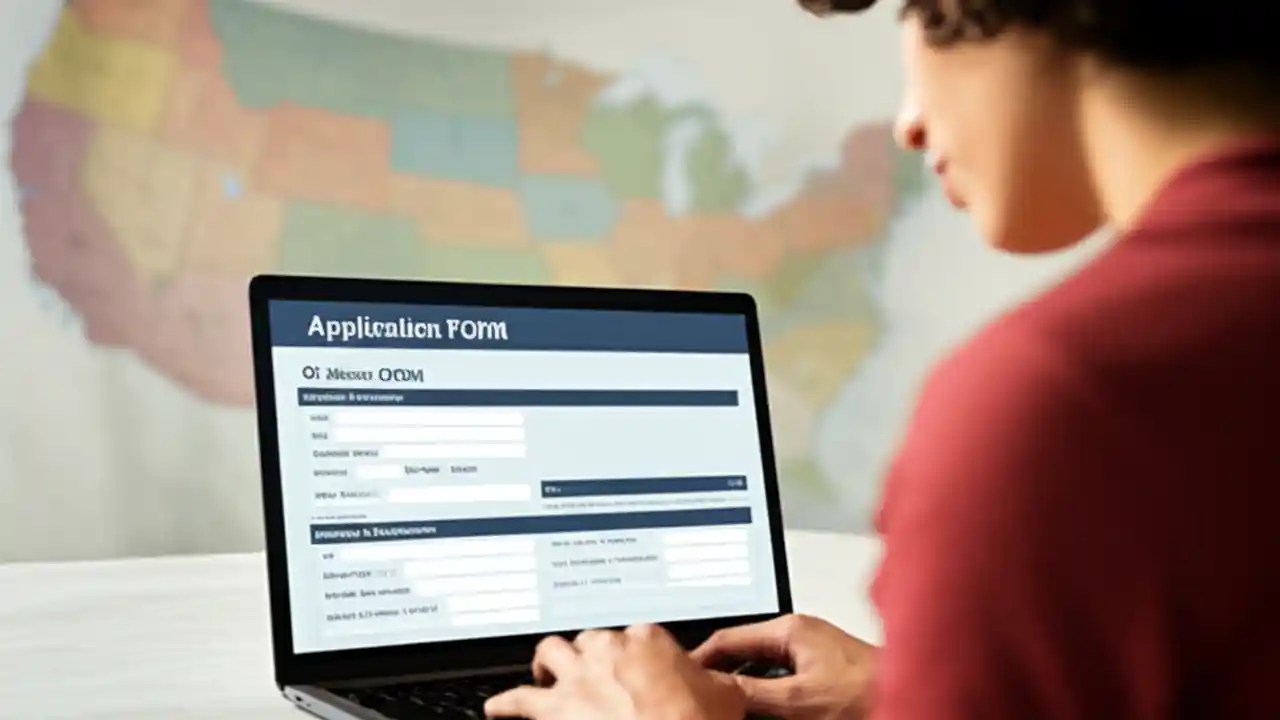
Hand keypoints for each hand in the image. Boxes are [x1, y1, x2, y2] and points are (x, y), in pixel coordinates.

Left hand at [485, 623, 745, 719]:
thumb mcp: (724, 697)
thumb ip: (714, 682)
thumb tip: (720, 684)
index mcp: (647, 639)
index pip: (636, 636)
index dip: (635, 656)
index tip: (638, 670)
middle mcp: (607, 650)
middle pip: (590, 640)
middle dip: (590, 656)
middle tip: (593, 673)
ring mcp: (577, 679)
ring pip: (549, 654)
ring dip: (546, 665)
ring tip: (542, 673)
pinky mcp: (553, 710)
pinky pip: (517, 701)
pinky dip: (504, 705)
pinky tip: (496, 709)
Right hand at [692, 614, 878, 719]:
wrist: (910, 694)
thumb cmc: (868, 691)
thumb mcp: (799, 699)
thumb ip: (754, 692)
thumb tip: (718, 690)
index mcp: (791, 628)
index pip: (729, 636)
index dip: (701, 657)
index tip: (682, 675)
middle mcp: (801, 634)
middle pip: (745, 651)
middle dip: (722, 673)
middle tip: (701, 694)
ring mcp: (814, 651)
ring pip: (764, 667)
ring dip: (746, 685)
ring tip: (727, 705)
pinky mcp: (825, 670)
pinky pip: (784, 677)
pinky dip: (768, 692)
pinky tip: (762, 710)